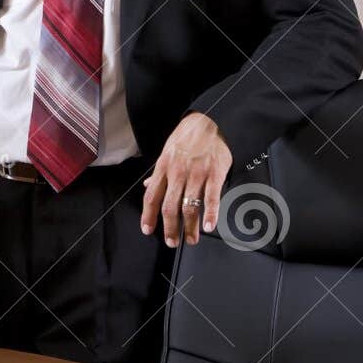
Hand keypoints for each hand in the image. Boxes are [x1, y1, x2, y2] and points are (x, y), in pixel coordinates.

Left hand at [140, 112, 231, 247]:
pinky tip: (209, 226)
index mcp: (164, 168)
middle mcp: (178, 172)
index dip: (148, 216)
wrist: (210, 120)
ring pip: (189, 206)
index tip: (148, 230)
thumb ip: (159, 173)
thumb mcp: (167, 152)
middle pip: (169, 206)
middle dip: (170, 228)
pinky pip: (211, 197)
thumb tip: (147, 187)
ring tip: (191, 239)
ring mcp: (197, 174)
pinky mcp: (215, 173)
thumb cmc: (188, 136)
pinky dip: (211, 214)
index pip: (151, 196)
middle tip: (172, 242)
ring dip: (190, 227)